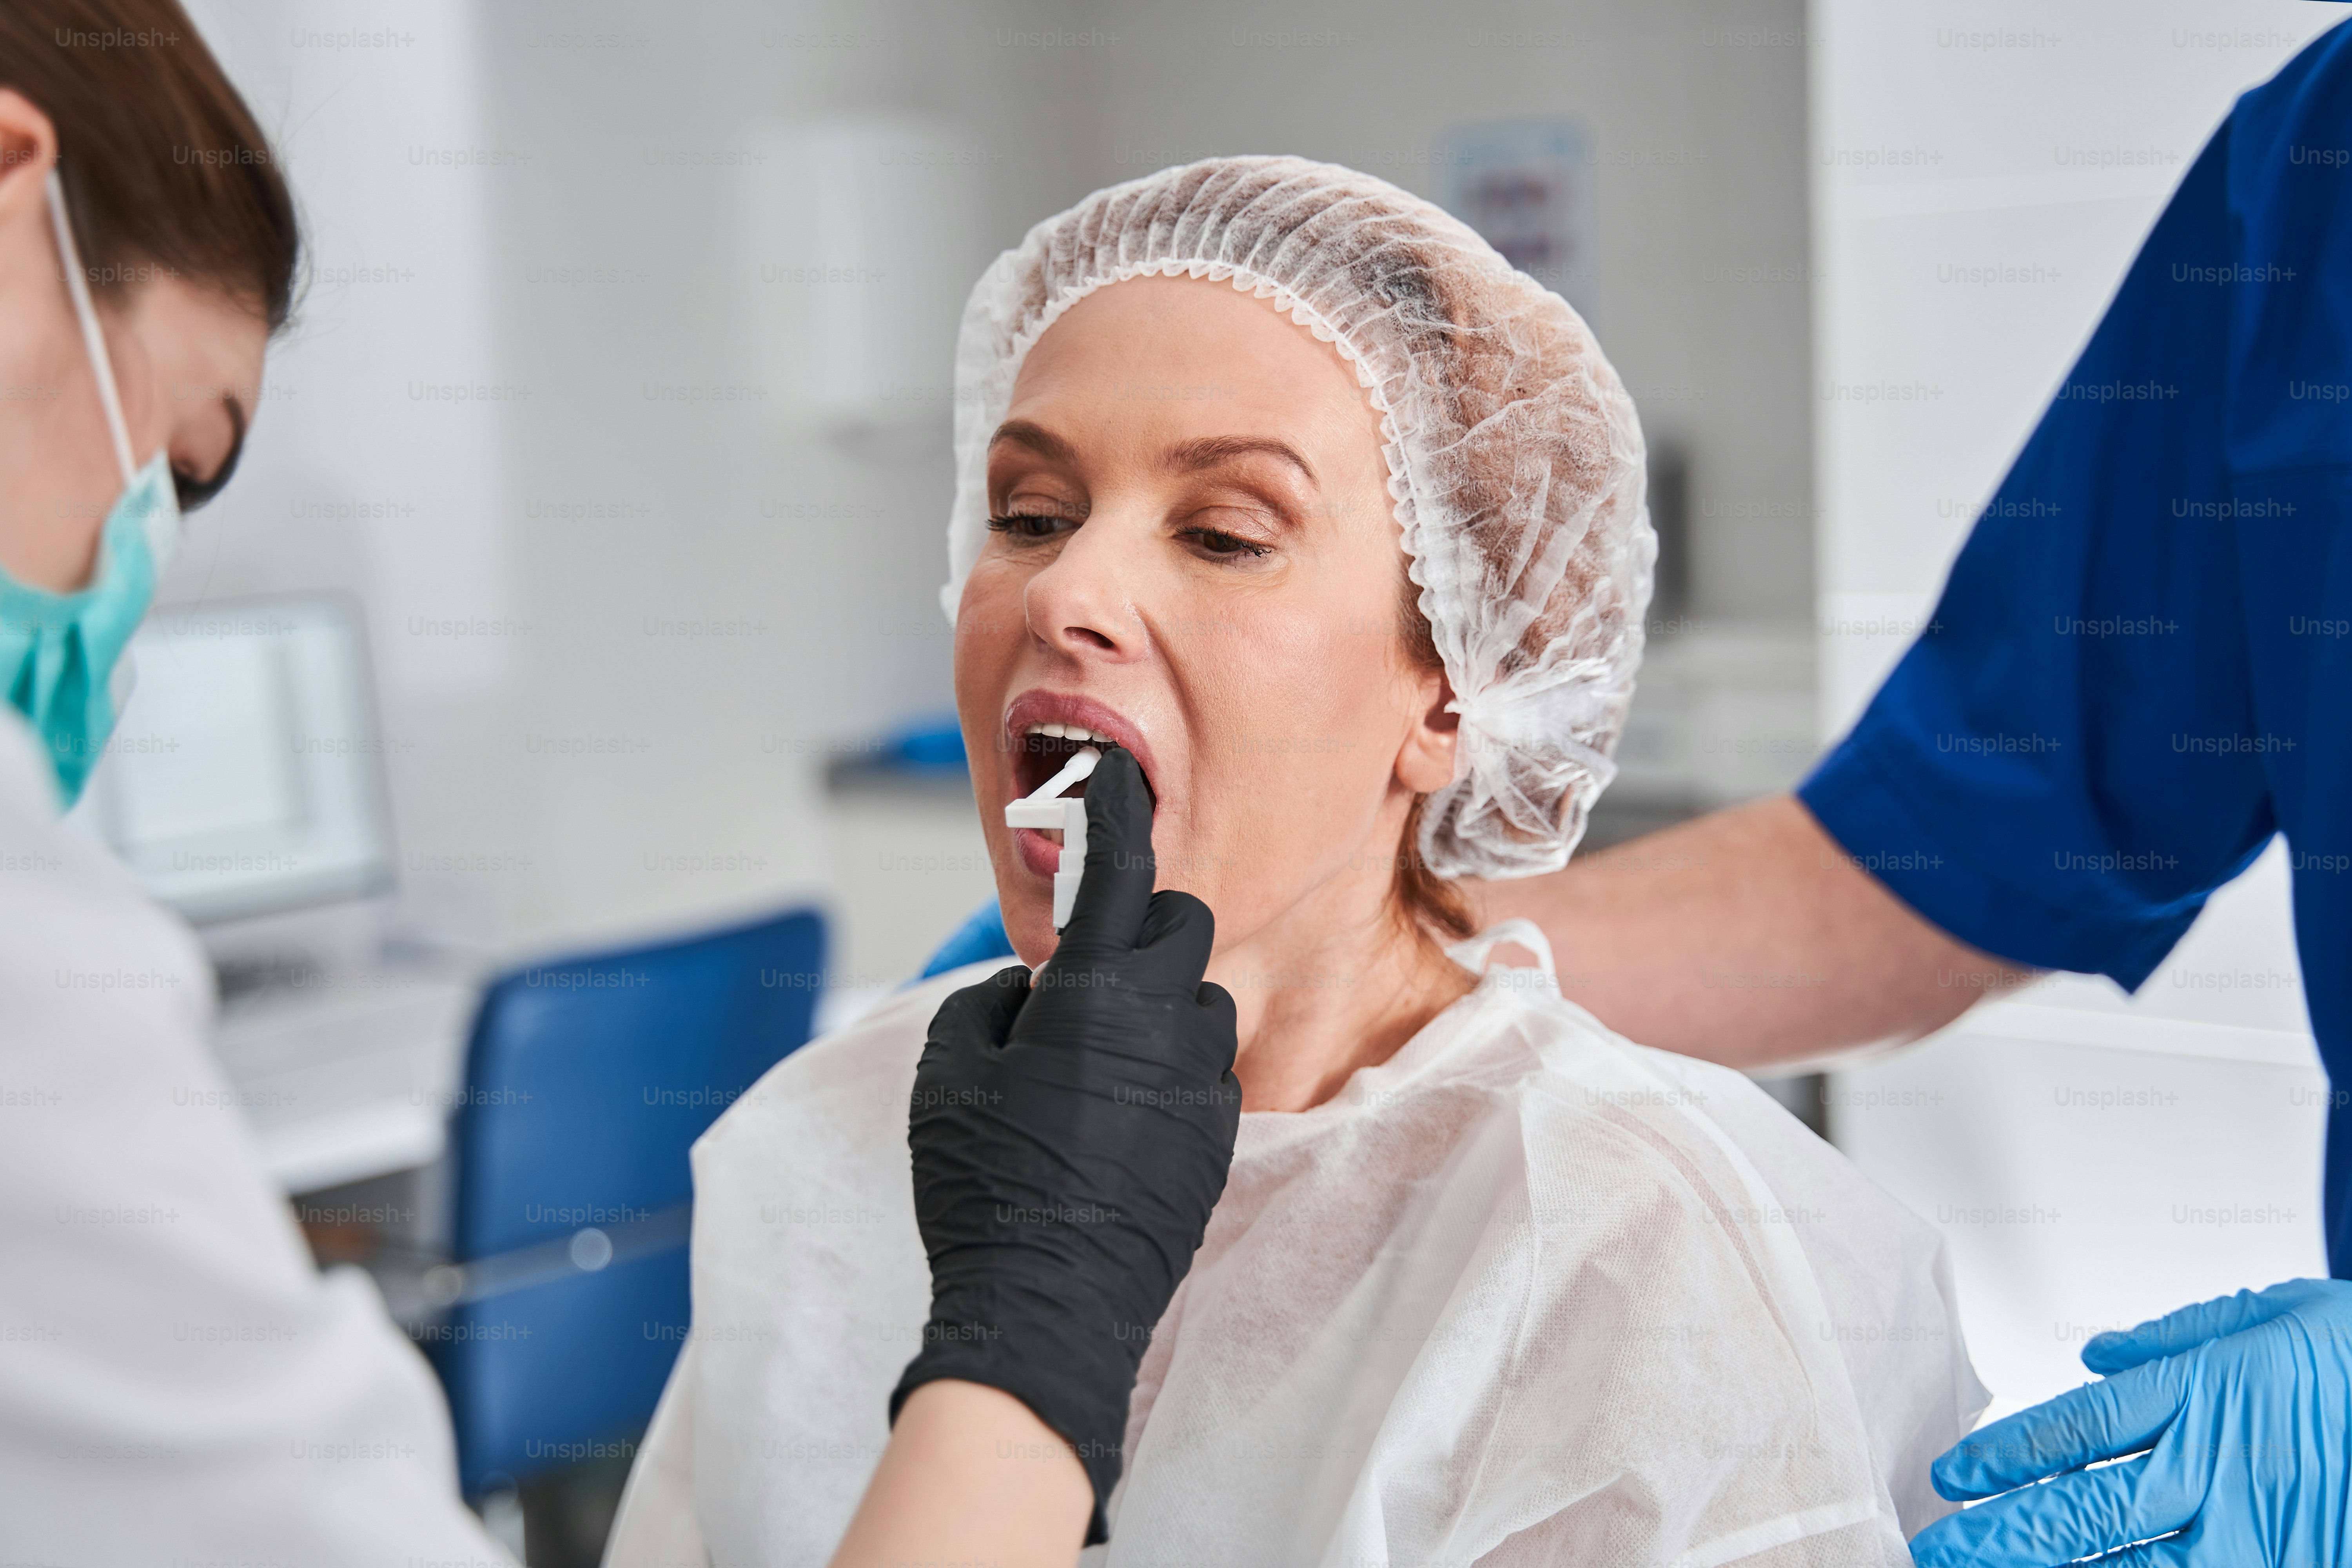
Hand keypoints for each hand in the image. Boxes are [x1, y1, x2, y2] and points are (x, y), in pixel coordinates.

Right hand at [891, 746, 1241, 1544]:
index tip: (1107, 779)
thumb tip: (1028, 994)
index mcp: (1099, 994)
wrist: (1047, 1306)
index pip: (1118, 870)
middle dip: (1138, 934)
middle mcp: (1168, 1025)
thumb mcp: (947, 1075)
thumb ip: (988, 1007)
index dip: (1110, 814)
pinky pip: (1203, 1073)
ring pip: (1201, 1002)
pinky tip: (1115, 1118)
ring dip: (1160, 1007)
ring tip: (1094, 1061)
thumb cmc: (983, 1185)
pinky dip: (1167, 1072)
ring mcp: (1201, 1085)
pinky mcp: (1217, 1141)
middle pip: (1181, 928)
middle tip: (1081, 980)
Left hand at [1911, 1278, 2351, 1565]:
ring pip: (2126, 1567)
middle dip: (2000, 1536)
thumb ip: (2182, 1336)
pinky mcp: (2289, 1564)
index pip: (2079, 1432)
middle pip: (2086, 1512)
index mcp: (2207, 1396)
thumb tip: (2102, 1352)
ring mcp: (2255, 1530)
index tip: (1955, 1472)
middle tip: (1933, 1548)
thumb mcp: (2278, 1315)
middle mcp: (2219, 1468)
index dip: (2008, 1454)